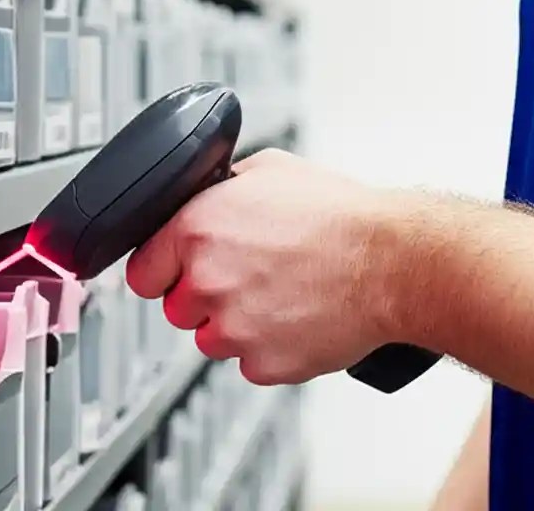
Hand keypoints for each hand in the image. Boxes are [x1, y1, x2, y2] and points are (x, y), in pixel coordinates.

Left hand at [126, 149, 398, 384]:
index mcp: (198, 229)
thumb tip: (210, 192)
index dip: (163, 270)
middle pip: (176, 309)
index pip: (141, 271)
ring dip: (236, 325)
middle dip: (204, 297)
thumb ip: (225, 187)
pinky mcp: (263, 364)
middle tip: (248, 279)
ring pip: (211, 340)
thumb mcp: (272, 170)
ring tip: (280, 297)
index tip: (178, 272)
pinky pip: (249, 364)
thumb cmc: (342, 216)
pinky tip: (296, 318)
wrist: (392, 263)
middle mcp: (207, 280)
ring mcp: (233, 327)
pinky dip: (269, 348)